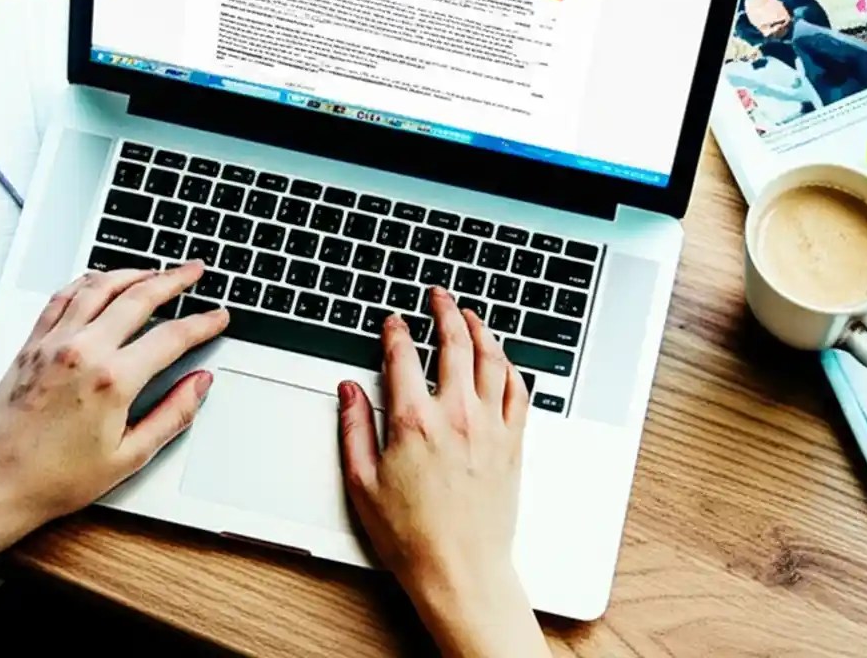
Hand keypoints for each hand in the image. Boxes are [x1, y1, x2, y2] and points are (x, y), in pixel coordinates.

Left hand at [0, 263, 228, 531]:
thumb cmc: (58, 478)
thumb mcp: (130, 456)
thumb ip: (172, 415)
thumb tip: (199, 383)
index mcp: (112, 381)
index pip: (171, 337)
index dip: (202, 323)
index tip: (218, 316)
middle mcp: (82, 351)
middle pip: (138, 297)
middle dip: (173, 280)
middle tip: (194, 271)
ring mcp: (53, 343)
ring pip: (99, 287)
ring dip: (133, 273)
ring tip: (155, 270)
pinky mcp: (31, 344)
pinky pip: (62, 297)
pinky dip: (88, 282)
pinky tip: (102, 281)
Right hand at [339, 287, 545, 655]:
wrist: (459, 569)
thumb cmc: (410, 535)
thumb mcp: (361, 483)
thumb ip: (353, 428)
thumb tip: (349, 391)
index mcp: (413, 423)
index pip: (402, 357)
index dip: (395, 331)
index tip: (393, 322)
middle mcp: (456, 416)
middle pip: (454, 343)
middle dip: (445, 311)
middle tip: (439, 297)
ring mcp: (490, 427)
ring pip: (491, 359)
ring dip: (481, 329)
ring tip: (472, 315)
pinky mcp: (513, 443)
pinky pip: (518, 390)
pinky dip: (510, 366)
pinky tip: (502, 359)